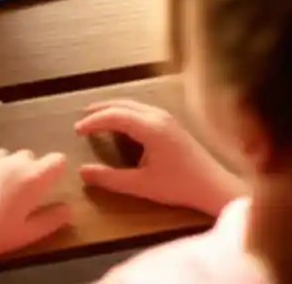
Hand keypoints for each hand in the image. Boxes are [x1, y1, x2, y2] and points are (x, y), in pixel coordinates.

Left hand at [0, 150, 71, 264]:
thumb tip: (68, 208)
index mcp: (33, 178)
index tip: (49, 183)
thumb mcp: (28, 233)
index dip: (55, 170)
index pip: (57, 160)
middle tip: (19, 194)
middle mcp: (15, 161)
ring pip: (9, 155)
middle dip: (30, 170)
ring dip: (9, 167)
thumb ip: (52, 219)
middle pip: (31, 157)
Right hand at [75, 99, 244, 215]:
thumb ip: (110, 179)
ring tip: (95, 117)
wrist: (214, 186)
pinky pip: (141, 109)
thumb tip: (82, 172)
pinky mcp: (171, 123)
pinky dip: (125, 112)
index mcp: (150, 128)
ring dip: (112, 109)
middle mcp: (158, 116)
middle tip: (81, 120)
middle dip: (100, 110)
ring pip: (133, 104)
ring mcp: (167, 117)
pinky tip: (120, 122)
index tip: (77, 130)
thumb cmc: (179, 186)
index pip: (114, 116)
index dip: (93, 121)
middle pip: (122, 104)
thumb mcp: (141, 186)